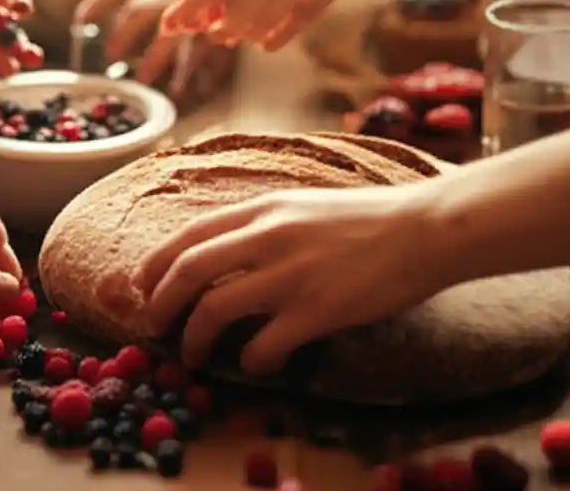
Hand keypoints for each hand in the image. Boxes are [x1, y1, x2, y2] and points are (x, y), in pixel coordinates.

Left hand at [77, 0, 235, 101]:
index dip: (97, 1)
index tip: (82, 18)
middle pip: (137, 12)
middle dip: (120, 36)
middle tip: (110, 55)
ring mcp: (201, 4)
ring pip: (167, 40)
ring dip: (152, 61)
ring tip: (143, 79)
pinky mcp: (227, 21)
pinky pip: (201, 55)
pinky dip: (191, 73)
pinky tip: (187, 88)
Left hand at [133, 186, 448, 374]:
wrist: (427, 228)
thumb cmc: (371, 218)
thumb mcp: (304, 204)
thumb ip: (264, 223)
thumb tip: (226, 250)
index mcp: (264, 207)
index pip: (190, 234)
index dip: (156, 263)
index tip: (142, 286)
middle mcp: (269, 236)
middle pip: (188, 270)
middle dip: (160, 303)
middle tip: (155, 327)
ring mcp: (291, 274)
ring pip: (214, 309)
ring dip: (194, 338)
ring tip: (194, 356)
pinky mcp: (318, 310)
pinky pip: (264, 344)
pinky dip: (251, 360)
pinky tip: (258, 364)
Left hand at [161, 0, 388, 48]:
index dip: (187, 9)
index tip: (168, 23)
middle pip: (234, 14)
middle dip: (209, 27)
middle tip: (195, 30)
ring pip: (263, 23)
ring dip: (239, 33)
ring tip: (224, 34)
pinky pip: (297, 24)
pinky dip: (277, 37)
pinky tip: (264, 42)